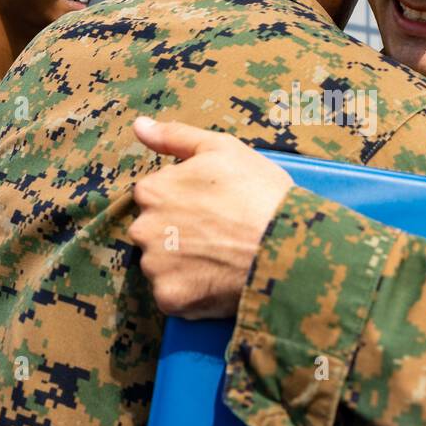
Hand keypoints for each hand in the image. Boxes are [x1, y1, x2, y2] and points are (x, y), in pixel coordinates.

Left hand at [127, 116, 292, 318]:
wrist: (286, 247)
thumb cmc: (258, 193)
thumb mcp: (221, 149)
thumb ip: (174, 136)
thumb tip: (139, 126)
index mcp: (152, 191)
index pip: (155, 197)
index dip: (186, 200)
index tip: (213, 206)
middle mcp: (143, 229)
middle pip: (154, 232)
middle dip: (178, 233)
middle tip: (219, 234)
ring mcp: (155, 267)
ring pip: (162, 265)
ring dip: (183, 264)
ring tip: (221, 258)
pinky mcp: (170, 298)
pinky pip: (173, 296)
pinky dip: (191, 291)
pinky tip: (218, 279)